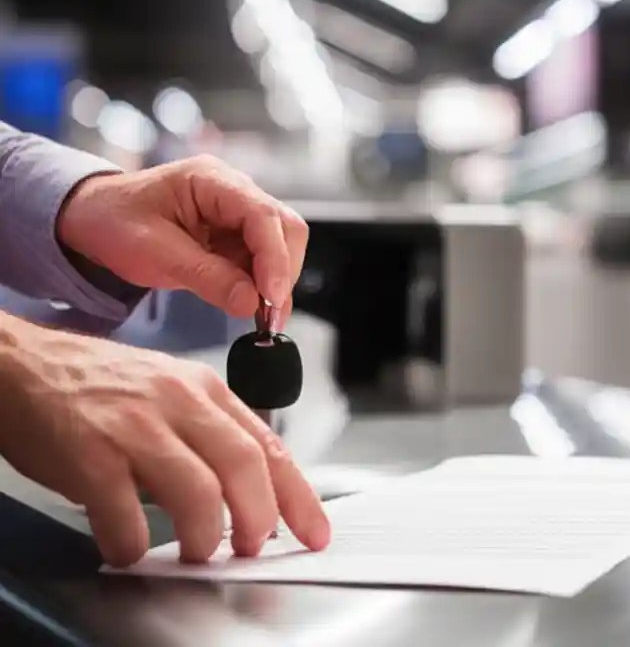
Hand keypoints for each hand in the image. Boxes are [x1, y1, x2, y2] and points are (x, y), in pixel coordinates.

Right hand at [0, 315, 330, 565]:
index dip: (298, 497)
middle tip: (249, 549)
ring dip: (203, 538)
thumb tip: (247, 495)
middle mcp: (178, 402)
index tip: (314, 532)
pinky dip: (133, 544)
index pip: (270, 448)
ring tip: (193, 554)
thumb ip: (208, 436)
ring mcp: (134, 426)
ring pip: (198, 494)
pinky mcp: (90, 452)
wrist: (19, 363)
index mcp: (205, 389)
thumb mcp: (168, 394)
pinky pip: (125, 515)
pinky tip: (128, 548)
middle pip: (245, 469)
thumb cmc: (95, 386)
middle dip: (257, 521)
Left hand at [57, 155, 307, 324]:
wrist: (91, 219)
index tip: (271, 299)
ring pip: (280, 244)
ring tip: (262, 317)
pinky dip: (261, 285)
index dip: (274, 258)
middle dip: (282, 272)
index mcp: (212, 179)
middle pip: (284, 227)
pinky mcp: (235, 234)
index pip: (263, 215)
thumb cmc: (114, 223)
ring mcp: (237, 212)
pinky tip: (252, 305)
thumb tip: (251, 304)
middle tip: (270, 317)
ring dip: (276, 281)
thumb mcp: (153, 254)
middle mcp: (234, 190)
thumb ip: (206, 277)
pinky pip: (262, 259)